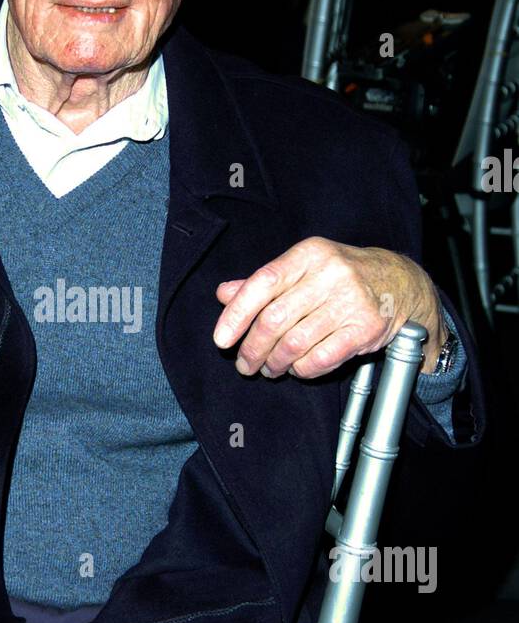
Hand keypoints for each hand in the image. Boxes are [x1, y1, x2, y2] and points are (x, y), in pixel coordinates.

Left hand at [213, 237, 446, 378]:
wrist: (399, 284)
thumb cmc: (342, 276)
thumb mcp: (304, 268)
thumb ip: (264, 282)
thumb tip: (224, 294)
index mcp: (309, 254)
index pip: (263, 283)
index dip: (237, 314)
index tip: (222, 339)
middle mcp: (330, 274)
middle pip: (275, 319)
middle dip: (252, 348)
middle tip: (245, 364)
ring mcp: (351, 301)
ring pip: (295, 343)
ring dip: (274, 363)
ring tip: (268, 369)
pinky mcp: (366, 328)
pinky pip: (320, 358)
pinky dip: (301, 369)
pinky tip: (296, 369)